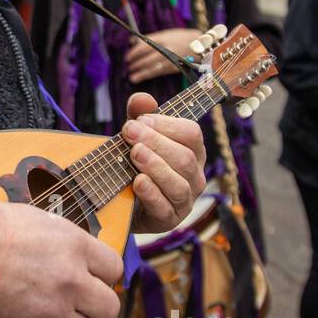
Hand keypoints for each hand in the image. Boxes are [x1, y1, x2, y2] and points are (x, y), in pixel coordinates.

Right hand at [0, 198, 122, 317]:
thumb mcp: (40, 221)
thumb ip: (68, 242)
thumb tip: (83, 256)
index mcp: (75, 246)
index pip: (114, 270)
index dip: (104, 277)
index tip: (94, 280)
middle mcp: (69, 280)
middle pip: (108, 308)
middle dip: (96, 308)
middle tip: (82, 305)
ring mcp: (50, 309)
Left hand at [123, 92, 206, 231]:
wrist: (123, 202)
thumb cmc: (137, 164)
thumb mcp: (136, 137)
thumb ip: (139, 116)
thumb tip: (143, 98)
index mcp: (193, 152)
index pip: (192, 134)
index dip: (167, 125)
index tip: (141, 119)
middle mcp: (194, 176)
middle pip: (185, 157)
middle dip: (156, 142)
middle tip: (129, 131)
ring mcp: (185, 200)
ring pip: (179, 183)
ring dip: (156, 166)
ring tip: (134, 153)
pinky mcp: (169, 219)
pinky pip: (165, 207)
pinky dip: (152, 194)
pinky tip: (137, 182)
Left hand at [126, 28, 193, 82]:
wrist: (199, 45)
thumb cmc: (179, 38)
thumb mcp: (165, 34)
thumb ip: (149, 38)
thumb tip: (131, 40)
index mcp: (163, 38)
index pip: (145, 44)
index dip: (135, 52)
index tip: (128, 57)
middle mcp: (167, 48)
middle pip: (148, 57)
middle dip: (137, 63)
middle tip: (129, 66)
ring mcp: (172, 58)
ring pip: (153, 67)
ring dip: (141, 72)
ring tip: (132, 77)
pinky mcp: (175, 67)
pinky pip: (159, 72)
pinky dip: (148, 75)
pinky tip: (139, 78)